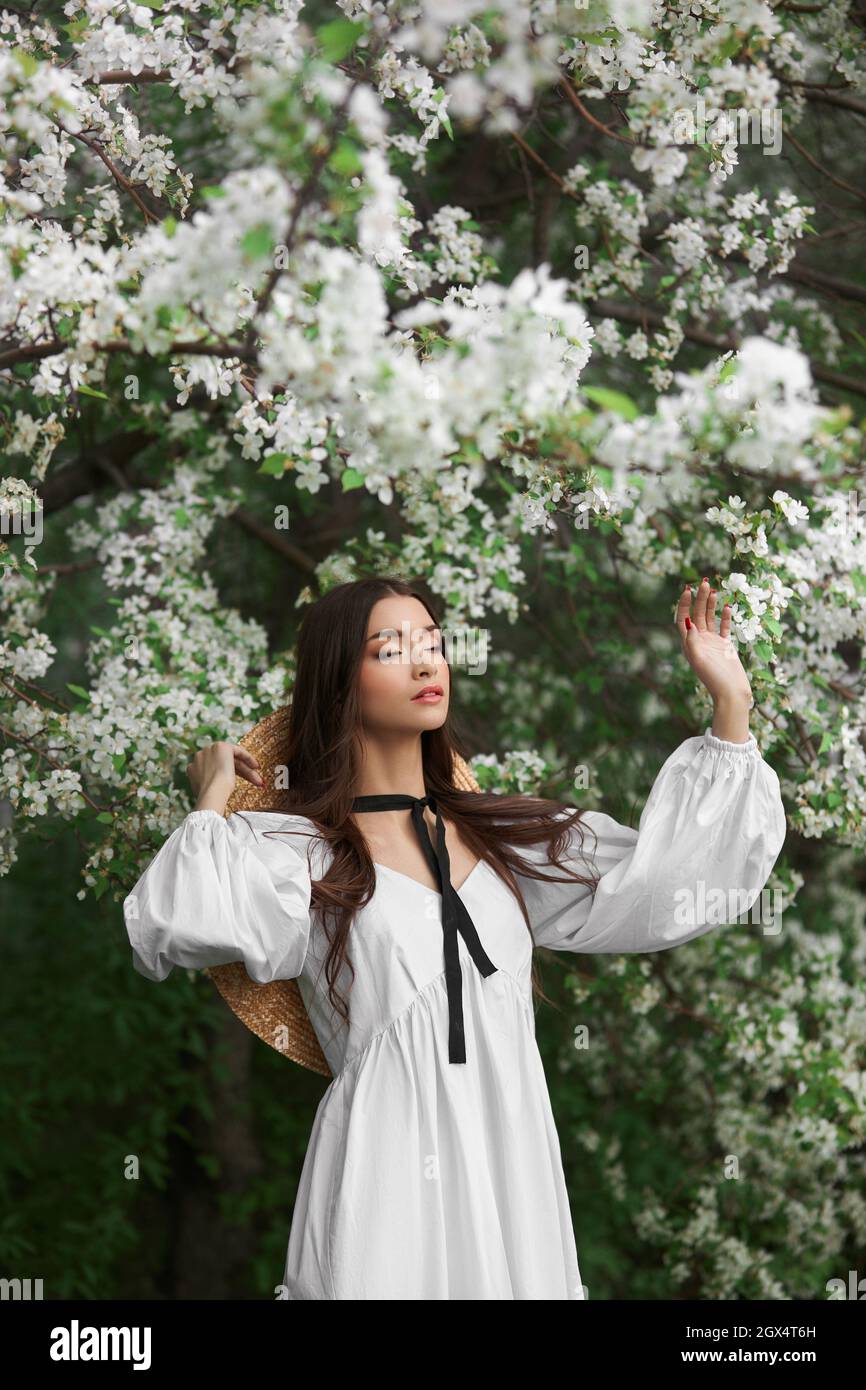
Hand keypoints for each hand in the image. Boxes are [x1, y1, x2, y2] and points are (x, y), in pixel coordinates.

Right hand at [187, 740, 263, 813]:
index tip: (238, 783)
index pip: (215, 768)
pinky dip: (247, 758)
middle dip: (240, 773)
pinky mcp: (221, 746)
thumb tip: (217, 791)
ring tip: (258, 780)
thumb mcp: (208, 791)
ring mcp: (210, 750)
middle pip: (224, 763)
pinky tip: (256, 767)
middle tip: (253, 782)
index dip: (228, 775)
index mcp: (193, 767)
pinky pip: (237, 751)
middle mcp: (200, 756)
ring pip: (232, 759)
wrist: (212, 793)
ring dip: (246, 769)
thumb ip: (209, 784)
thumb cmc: (211, 796)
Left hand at [674, 579, 753, 706]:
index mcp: (689, 644)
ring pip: (710, 618)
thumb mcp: (699, 659)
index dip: (684, 604)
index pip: (683, 619)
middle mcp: (699, 641)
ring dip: (711, 604)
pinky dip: (725, 617)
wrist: (731, 692)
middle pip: (697, 615)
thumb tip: (687, 620)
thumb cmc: (713, 678)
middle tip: (705, 582)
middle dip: (700, 599)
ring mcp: (712, 642)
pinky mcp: (724, 645)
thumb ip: (692, 640)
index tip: (688, 589)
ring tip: (714, 590)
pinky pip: (723, 627)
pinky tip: (728, 606)